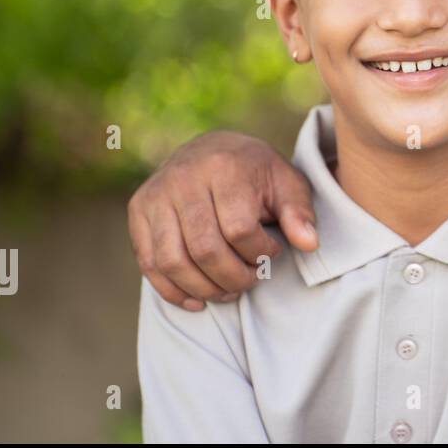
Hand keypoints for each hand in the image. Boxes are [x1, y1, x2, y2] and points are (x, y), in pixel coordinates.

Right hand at [128, 130, 317, 309]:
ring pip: (173, 261)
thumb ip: (299, 213)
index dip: (260, 253)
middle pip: (205, 250)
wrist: (212, 148)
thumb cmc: (255, 172)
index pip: (239, 230)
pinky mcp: (138, 210)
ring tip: (228, 291)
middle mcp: (183, 178)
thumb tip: (309, 245)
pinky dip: (172, 290)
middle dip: (233, 277)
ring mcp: (156, 195)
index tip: (273, 252)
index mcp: (224, 168)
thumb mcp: (287, 184)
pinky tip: (197, 300)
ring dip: (204, 288)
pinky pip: (149, 263)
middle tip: (251, 280)